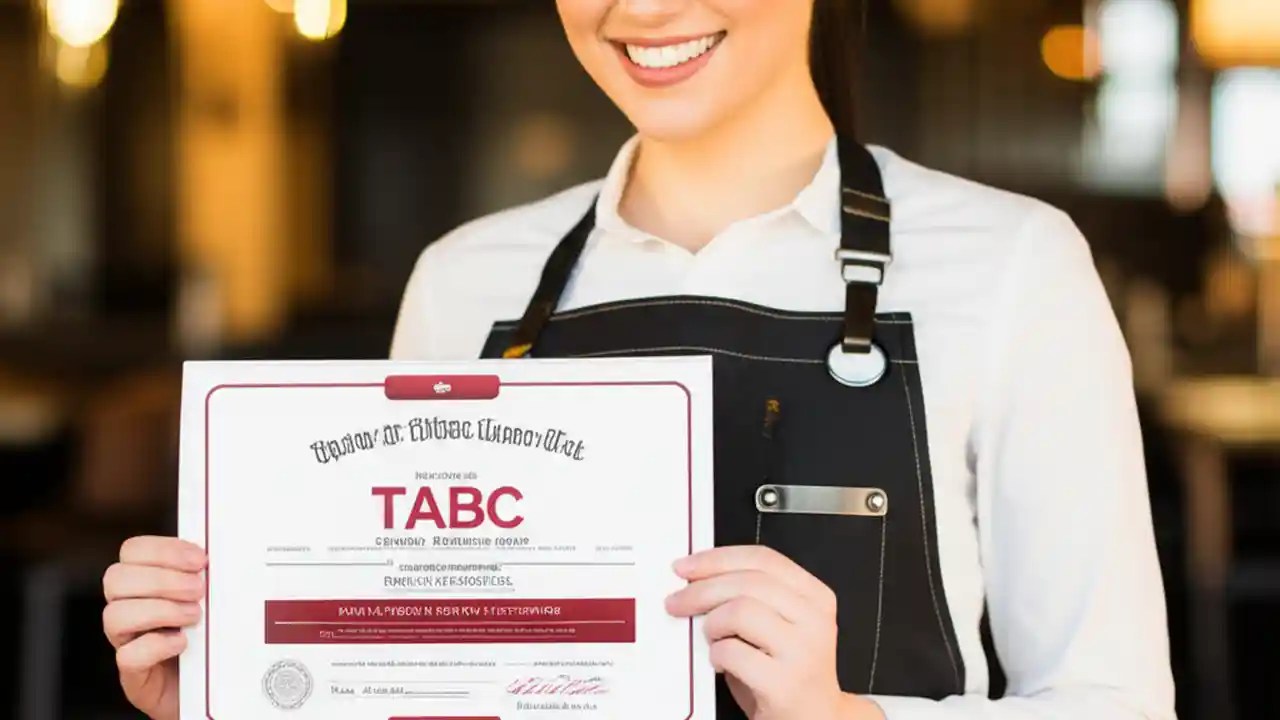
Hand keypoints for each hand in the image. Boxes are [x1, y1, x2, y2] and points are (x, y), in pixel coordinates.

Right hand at [102, 536, 206, 719]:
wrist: (208, 688)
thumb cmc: (209, 638)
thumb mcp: (212, 601)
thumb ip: (209, 578)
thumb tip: (225, 557)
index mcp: (144, 583)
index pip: (133, 551)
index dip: (163, 550)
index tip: (200, 559)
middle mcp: (128, 609)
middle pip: (116, 578)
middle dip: (162, 579)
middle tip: (198, 590)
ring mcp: (127, 642)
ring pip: (114, 615)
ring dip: (160, 610)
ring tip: (194, 616)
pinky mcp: (134, 674)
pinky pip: (127, 656)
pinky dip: (156, 645)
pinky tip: (181, 643)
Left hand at [666, 545, 883, 719]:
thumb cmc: (786, 672)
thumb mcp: (780, 625)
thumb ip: (752, 596)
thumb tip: (697, 576)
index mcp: (816, 597)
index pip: (763, 558)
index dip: (718, 558)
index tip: (687, 566)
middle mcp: (815, 620)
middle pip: (746, 582)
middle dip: (701, 590)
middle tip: (677, 602)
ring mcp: (803, 652)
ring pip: (739, 611)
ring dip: (712, 624)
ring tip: (712, 638)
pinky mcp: (785, 683)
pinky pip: (731, 652)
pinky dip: (716, 655)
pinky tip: (722, 663)